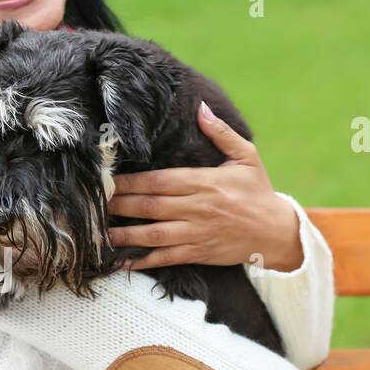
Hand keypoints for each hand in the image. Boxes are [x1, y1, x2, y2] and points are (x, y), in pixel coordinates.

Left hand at [105, 101, 302, 272]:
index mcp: (204, 182)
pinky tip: (122, 261)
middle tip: (93, 204)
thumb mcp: (246, 156)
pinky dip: (143, 260)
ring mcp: (196, 233)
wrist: (276, 231)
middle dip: (120, 205)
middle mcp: (197, 209)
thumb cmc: (258, 191)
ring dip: (125, 234)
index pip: (160, 181)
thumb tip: (201, 108)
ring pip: (154, 234)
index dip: (131, 181)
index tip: (108, 180)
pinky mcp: (198, 253)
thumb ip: (221, 133)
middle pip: (151, 206)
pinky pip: (166, 258)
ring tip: (99, 233)